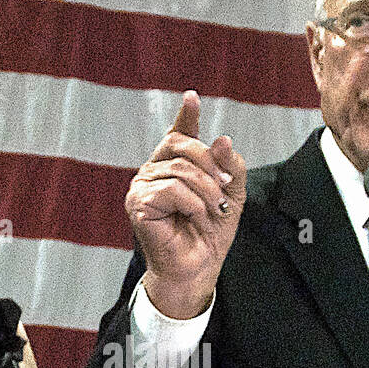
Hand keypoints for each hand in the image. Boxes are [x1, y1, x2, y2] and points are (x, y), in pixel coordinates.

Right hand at [125, 90, 246, 318]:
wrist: (198, 269)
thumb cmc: (209, 235)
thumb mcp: (230, 195)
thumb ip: (230, 167)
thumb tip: (221, 139)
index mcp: (170, 167)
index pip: (177, 135)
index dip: (186, 116)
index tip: (192, 97)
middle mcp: (151, 173)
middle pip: (181, 145)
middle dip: (210, 165)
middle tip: (225, 189)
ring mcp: (140, 188)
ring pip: (179, 169)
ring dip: (206, 191)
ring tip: (213, 211)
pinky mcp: (138, 205)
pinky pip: (171, 190)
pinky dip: (191, 204)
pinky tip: (195, 218)